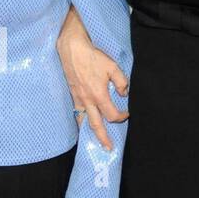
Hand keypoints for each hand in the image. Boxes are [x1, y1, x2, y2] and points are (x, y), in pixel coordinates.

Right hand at [56, 7, 128, 150]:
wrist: (71, 49)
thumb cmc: (92, 57)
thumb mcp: (112, 67)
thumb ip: (122, 82)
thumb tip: (124, 93)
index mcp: (99, 95)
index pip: (112, 115)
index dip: (121, 117)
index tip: (126, 113)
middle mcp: (87, 101)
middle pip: (96, 125)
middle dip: (103, 138)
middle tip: (108, 148)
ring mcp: (78, 99)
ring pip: (84, 121)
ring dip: (90, 132)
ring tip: (95, 140)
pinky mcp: (72, 94)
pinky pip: (77, 112)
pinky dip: (82, 121)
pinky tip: (84, 123)